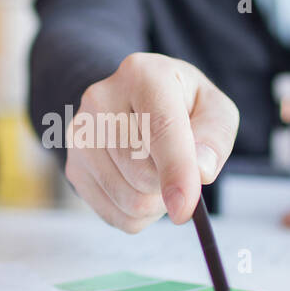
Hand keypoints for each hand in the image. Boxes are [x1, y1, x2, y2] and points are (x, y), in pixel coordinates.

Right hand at [65, 52, 239, 232]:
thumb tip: (200, 171)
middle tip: (180, 166)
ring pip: (129, 200)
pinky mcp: (73, 167)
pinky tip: (140, 185)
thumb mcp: (214, 108)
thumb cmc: (182, 106)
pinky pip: (116, 215)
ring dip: (157, 202)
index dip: (176, 171)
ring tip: (159, 172)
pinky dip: (139, 214)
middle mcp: (101, 100)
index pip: (161, 130)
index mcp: (142, 75)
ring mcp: (80, 136)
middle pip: (143, 174)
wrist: (135, 103)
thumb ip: (216, 136)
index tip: (185, 209)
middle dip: (171, 184)